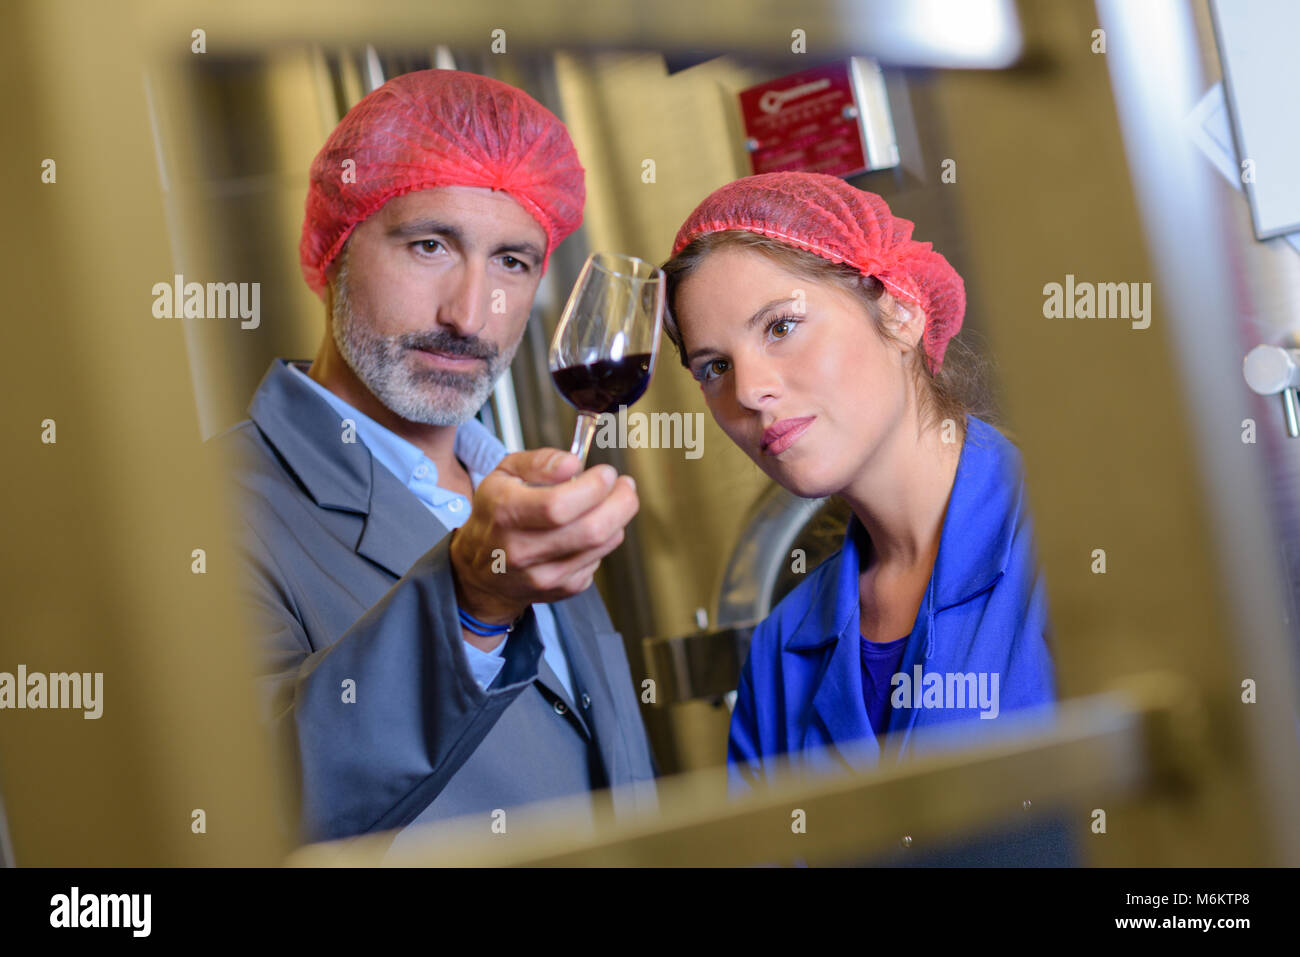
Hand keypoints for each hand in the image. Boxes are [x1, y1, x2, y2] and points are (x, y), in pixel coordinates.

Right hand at [449, 448, 638, 624]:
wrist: (482, 573)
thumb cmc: (496, 515)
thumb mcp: (505, 475)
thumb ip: (539, 462)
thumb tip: (573, 464)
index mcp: (505, 513)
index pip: (559, 505)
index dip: (593, 487)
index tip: (606, 473)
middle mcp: (522, 550)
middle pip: (591, 530)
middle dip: (621, 502)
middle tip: (624, 486)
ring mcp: (543, 575)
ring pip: (602, 545)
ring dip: (618, 518)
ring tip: (612, 502)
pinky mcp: (562, 589)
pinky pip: (598, 560)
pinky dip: (603, 541)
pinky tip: (588, 530)